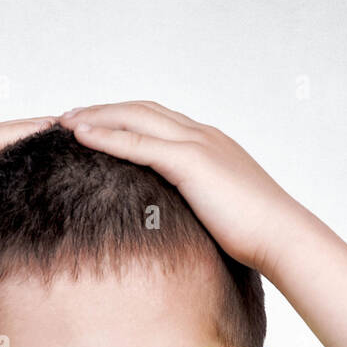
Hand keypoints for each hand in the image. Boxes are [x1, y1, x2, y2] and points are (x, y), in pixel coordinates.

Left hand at [58, 101, 305, 278]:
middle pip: (142, 110)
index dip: (125, 119)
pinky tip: (80, 136)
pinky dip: (106, 135)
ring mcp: (197, 144)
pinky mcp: (191, 161)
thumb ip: (198, 208)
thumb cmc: (258, 237)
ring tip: (63, 121)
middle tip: (68, 117)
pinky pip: (138, 143)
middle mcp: (203, 135)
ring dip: (96, 116)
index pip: (159, 120)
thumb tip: (181, 228)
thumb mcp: (221, 215)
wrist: (283, 237)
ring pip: (135, 118)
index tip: (95, 125)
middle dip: (103, 110)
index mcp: (211, 145)